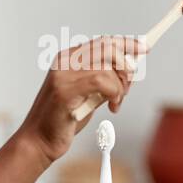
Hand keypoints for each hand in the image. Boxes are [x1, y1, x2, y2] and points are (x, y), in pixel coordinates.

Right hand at [16, 35, 147, 164]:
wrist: (39, 141)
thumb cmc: (63, 120)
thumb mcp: (89, 95)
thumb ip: (105, 81)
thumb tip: (131, 70)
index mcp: (67, 58)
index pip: (103, 42)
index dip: (126, 43)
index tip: (144, 47)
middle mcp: (64, 61)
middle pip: (107, 47)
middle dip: (126, 65)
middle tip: (128, 87)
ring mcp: (63, 74)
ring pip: (107, 67)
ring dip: (120, 87)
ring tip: (115, 103)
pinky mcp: (65, 90)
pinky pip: (101, 81)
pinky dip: (113, 93)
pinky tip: (112, 106)